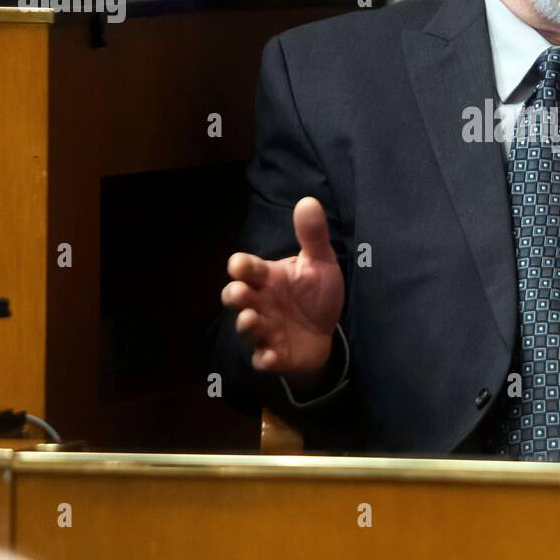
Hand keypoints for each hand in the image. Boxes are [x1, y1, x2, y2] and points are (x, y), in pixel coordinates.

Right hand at [220, 196, 343, 385]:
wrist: (324, 332)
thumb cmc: (314, 294)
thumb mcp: (319, 263)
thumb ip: (312, 236)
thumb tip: (309, 200)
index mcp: (268, 277)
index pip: (248, 268)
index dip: (242, 266)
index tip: (239, 265)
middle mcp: (260, 302)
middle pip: (237, 297)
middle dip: (235, 295)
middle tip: (240, 293)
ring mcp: (265, 329)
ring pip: (247, 327)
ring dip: (246, 324)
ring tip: (251, 319)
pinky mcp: (274, 355)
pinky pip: (263, 359)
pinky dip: (264, 358)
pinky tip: (270, 356)